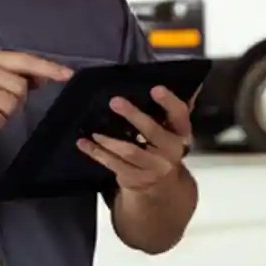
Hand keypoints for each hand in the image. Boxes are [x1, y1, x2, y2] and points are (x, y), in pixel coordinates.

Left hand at [76, 85, 197, 193]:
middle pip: (153, 132)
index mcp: (181, 133)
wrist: (161, 186)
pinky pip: (113, 164)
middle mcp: (171, 151)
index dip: (169, 102)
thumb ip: (169, 109)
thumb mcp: (170, 130)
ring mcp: (153, 167)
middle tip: (115, 101)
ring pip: (130, 151)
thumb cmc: (162, 146)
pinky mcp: (134, 177)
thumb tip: (177, 79)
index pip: (180, 114)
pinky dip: (97, 153)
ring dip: (109, 140)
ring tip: (94, 129)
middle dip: (134, 116)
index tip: (155, 88)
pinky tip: (84, 143)